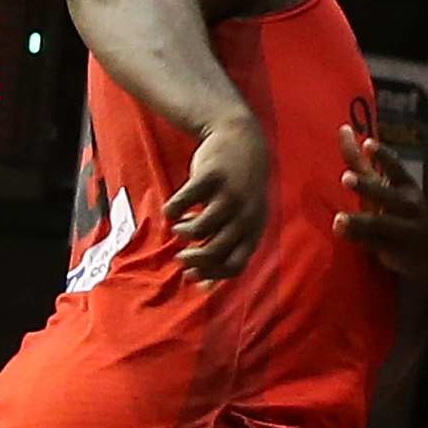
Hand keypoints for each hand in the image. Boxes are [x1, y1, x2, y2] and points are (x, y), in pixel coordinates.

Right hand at [166, 111, 268, 280]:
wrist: (242, 139)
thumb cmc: (239, 187)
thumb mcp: (245, 217)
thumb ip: (229, 248)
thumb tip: (204, 288)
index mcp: (254, 228)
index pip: (235, 265)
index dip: (211, 274)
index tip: (189, 274)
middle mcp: (245, 215)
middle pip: (214, 251)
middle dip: (192, 259)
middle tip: (180, 256)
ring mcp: (228, 195)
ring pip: (198, 229)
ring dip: (183, 232)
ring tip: (179, 227)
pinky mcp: (210, 176)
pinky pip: (183, 202)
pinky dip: (172, 210)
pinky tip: (172, 210)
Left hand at [333, 126, 427, 279]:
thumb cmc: (400, 212)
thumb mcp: (386, 187)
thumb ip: (363, 163)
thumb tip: (342, 129)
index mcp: (407, 186)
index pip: (395, 168)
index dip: (382, 156)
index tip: (367, 143)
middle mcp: (408, 205)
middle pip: (386, 195)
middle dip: (367, 187)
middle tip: (345, 178)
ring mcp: (404, 229)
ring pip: (380, 224)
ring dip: (359, 221)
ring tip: (339, 220)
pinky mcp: (396, 250)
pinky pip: (375, 244)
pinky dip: (357, 239)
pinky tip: (340, 232)